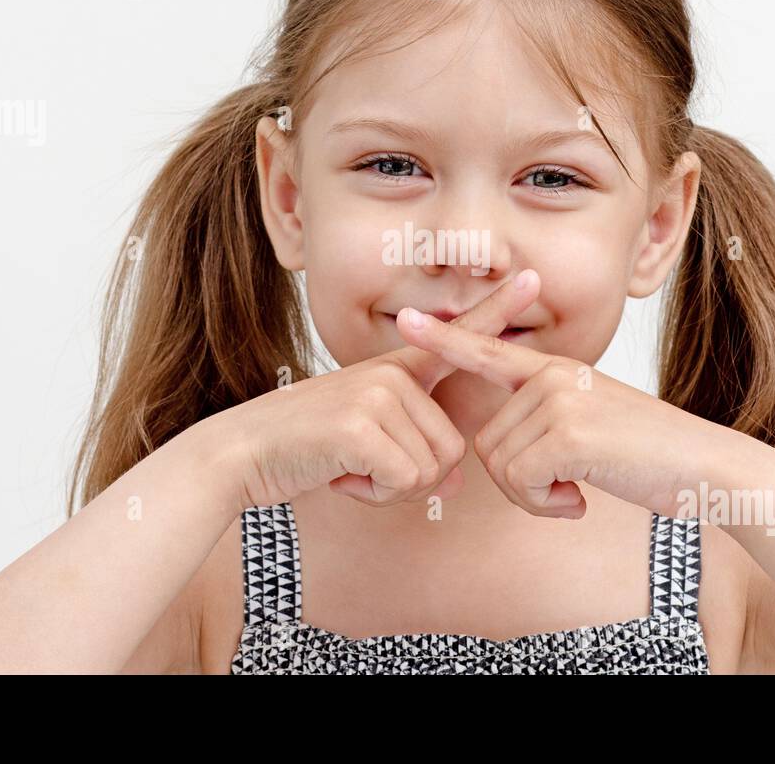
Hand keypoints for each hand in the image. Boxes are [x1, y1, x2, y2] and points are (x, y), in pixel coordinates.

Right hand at [223, 270, 543, 508]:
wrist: (241, 453)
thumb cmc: (304, 448)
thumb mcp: (366, 445)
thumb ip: (415, 455)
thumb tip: (457, 483)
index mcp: (395, 371)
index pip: (457, 338)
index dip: (498, 311)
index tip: (533, 280)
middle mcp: (392, 374)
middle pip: (451, 450)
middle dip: (412, 477)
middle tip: (360, 463)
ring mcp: (377, 395)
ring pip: (431, 470)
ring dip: (390, 487)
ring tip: (347, 464)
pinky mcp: (361, 425)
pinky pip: (404, 481)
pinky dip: (373, 494)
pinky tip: (340, 473)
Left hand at [394, 303, 698, 518]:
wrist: (707, 470)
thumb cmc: (654, 458)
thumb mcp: (596, 424)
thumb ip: (550, 423)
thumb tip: (503, 454)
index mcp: (558, 372)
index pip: (490, 352)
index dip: (445, 341)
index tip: (408, 321)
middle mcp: (554, 377)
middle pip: (487, 444)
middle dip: (520, 483)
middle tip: (568, 487)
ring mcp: (560, 400)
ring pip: (501, 468)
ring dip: (535, 497)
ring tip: (582, 487)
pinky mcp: (567, 432)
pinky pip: (520, 483)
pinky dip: (546, 504)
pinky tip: (583, 497)